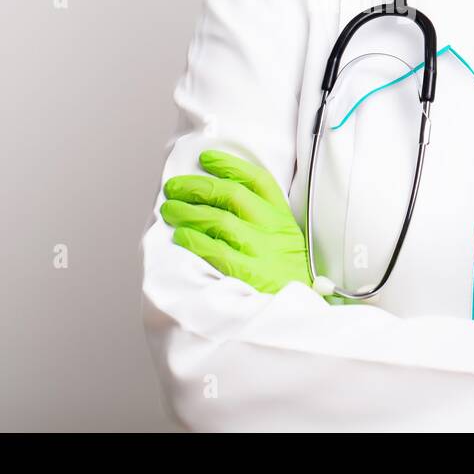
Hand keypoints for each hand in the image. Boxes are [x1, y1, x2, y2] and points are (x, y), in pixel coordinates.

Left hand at [160, 149, 312, 294]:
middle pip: (231, 195)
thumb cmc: (289, 277)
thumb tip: (220, 199)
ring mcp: (262, 252)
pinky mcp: (249, 275)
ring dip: (189, 211)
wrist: (303, 314)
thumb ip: (263, 220)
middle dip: (197, 186)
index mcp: (282, 218)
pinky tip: (181, 236)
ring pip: (219, 220)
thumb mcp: (287, 241)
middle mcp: (273, 230)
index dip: (229, 165)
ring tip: (170, 210)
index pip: (257, 181)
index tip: (206, 159)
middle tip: (174, 188)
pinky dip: (195, 241)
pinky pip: (216, 251)